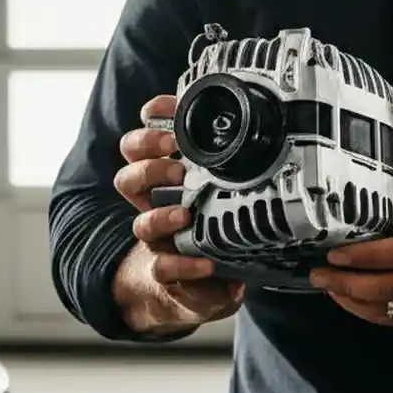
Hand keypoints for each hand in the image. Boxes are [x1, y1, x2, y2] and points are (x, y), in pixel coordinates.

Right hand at [112, 95, 244, 332]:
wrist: (201, 280)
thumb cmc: (211, 221)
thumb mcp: (221, 186)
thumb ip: (230, 160)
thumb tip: (265, 120)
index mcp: (163, 176)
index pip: (141, 143)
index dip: (149, 125)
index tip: (168, 111)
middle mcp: (153, 204)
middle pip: (128, 175)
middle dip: (147, 165)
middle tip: (178, 164)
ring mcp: (157, 238)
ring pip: (140, 222)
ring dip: (161, 215)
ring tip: (185, 213)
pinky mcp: (166, 270)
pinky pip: (163, 267)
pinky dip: (184, 263)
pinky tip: (206, 261)